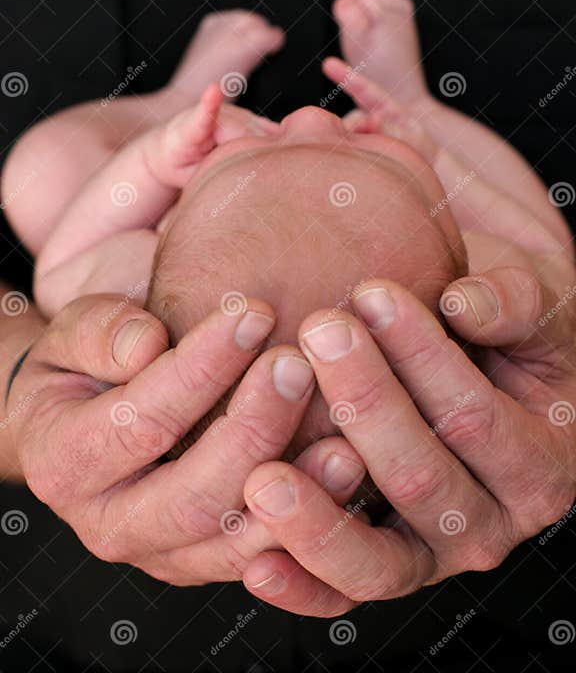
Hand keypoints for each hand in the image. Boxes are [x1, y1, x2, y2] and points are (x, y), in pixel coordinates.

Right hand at [7, 293, 363, 584]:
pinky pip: (262, 558)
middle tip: (299, 366)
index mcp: (63, 463)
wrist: (90, 417)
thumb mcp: (74, 334)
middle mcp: (109, 524)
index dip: (200, 369)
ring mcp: (162, 553)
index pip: (139, 422)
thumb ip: (99, 332)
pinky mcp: (207, 560)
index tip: (255, 313)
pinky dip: (308, 524)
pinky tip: (349, 475)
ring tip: (346, 438)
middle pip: (191, 496)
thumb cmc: (88, 364)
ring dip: (295, 492)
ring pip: (233, 542)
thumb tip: (148, 345)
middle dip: (252, 429)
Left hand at [240, 271, 575, 615]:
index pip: (476, 418)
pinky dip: (300, 586)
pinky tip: (256, 565)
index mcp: (539, 466)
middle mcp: (490, 524)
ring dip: (317, 515)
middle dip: (363, 403)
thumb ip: (513, 302)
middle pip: (419, 479)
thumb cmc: (510, 335)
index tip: (373, 294)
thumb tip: (465, 303)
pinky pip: (343, 594)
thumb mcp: (536, 309)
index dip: (423, 357)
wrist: (490, 365)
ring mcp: (432, 556)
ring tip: (263, 475)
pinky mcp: (383, 569)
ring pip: (377, 557)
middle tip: (317, 334)